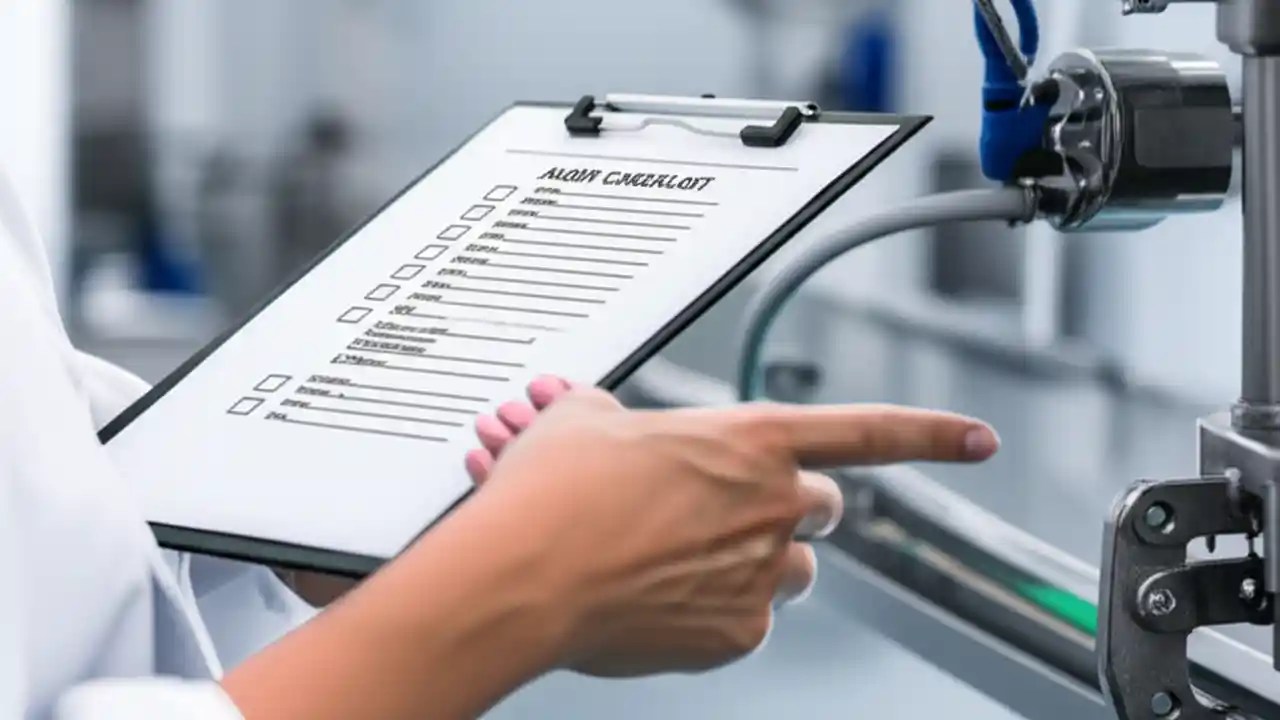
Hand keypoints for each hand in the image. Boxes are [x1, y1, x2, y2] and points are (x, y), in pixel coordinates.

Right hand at [467, 389, 998, 676]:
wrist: (523, 575)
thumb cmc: (552, 494)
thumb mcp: (581, 422)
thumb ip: (613, 416)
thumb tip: (590, 417)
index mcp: (751, 439)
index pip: (869, 431)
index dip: (933, 433)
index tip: (979, 439)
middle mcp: (772, 505)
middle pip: (823, 507)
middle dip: (789, 507)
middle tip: (735, 509)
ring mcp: (760, 574)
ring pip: (790, 569)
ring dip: (757, 560)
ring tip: (686, 555)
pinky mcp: (738, 633)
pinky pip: (751, 620)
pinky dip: (718, 610)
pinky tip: (664, 598)